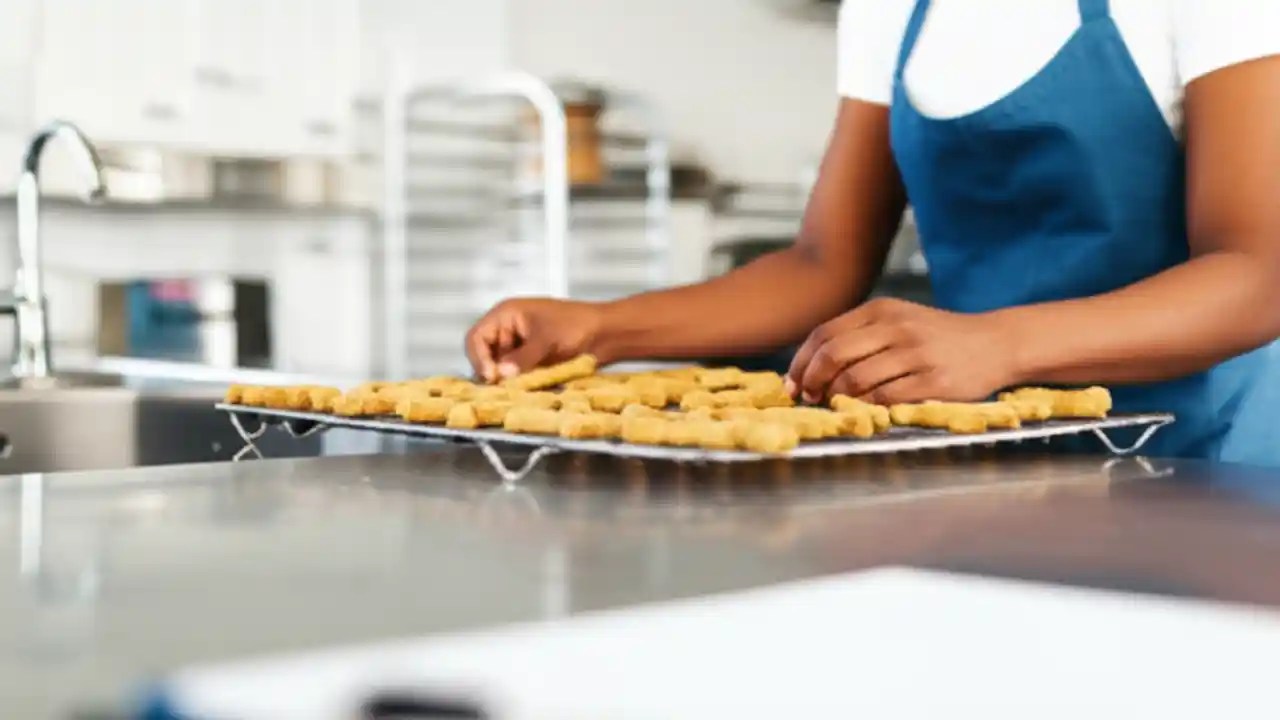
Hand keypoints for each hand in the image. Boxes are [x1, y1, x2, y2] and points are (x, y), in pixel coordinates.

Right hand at [465, 298, 605, 382]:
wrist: (607, 333)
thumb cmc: (577, 325)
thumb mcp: (547, 340)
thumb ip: (523, 358)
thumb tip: (502, 375)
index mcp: (506, 315)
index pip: (477, 338)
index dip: (479, 358)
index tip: (491, 377)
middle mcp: (508, 330)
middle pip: (485, 356)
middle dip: (492, 372)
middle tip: (501, 390)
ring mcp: (519, 347)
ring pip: (501, 369)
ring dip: (506, 380)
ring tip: (515, 391)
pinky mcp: (531, 361)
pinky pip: (516, 375)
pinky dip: (518, 383)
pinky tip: (526, 391)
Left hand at [786, 298, 1017, 404]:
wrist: (996, 343)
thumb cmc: (938, 337)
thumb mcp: (898, 321)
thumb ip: (859, 337)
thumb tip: (810, 367)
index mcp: (881, 310)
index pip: (824, 334)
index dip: (801, 362)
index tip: (793, 384)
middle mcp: (897, 327)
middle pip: (834, 355)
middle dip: (812, 381)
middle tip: (809, 398)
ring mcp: (916, 353)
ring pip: (856, 379)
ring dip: (838, 398)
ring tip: (836, 406)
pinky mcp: (934, 381)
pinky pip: (886, 398)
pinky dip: (867, 408)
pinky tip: (864, 411)